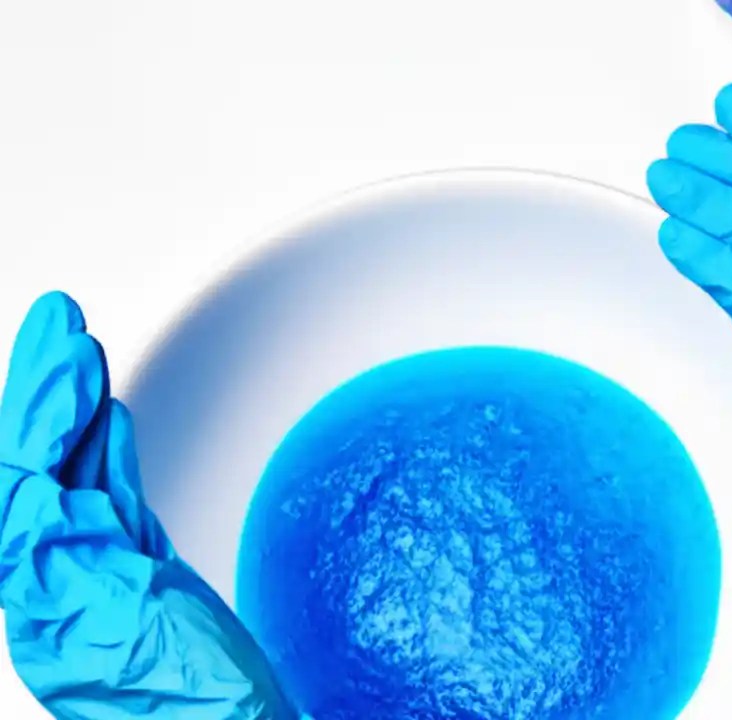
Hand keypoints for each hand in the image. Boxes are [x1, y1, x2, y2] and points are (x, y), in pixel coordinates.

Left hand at [0, 292, 301, 719]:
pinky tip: (116, 422)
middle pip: (38, 464)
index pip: (22, 474)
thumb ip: (59, 556)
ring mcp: (101, 578)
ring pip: (76, 475)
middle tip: (61, 319)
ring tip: (82, 348)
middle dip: (46, 387)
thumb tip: (22, 494)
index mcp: (44, 591)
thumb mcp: (116, 621)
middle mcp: (59, 580)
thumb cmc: (188, 708)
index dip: (38, 404)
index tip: (63, 342)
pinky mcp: (141, 581)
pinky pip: (114, 500)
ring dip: (75, 407)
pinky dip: (111, 451)